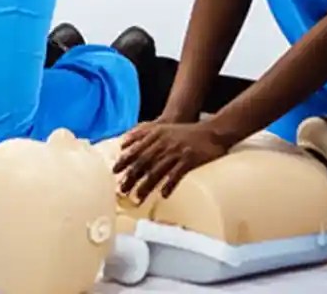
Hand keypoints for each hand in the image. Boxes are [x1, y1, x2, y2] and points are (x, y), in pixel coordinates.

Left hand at [112, 120, 230, 199]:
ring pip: (158, 171)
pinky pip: (177, 174)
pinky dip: (169, 185)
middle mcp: (164, 143)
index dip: (124, 161)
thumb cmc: (184, 132)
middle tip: (122, 190)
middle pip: (144, 162)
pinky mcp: (190, 160)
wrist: (211, 131)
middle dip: (131, 177)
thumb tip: (123, 143)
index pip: (136, 149)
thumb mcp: (162, 128)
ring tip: (138, 197)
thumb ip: (142, 134)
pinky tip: (164, 195)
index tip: (114, 172)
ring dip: (146, 185)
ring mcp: (177, 152)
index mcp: (156, 135)